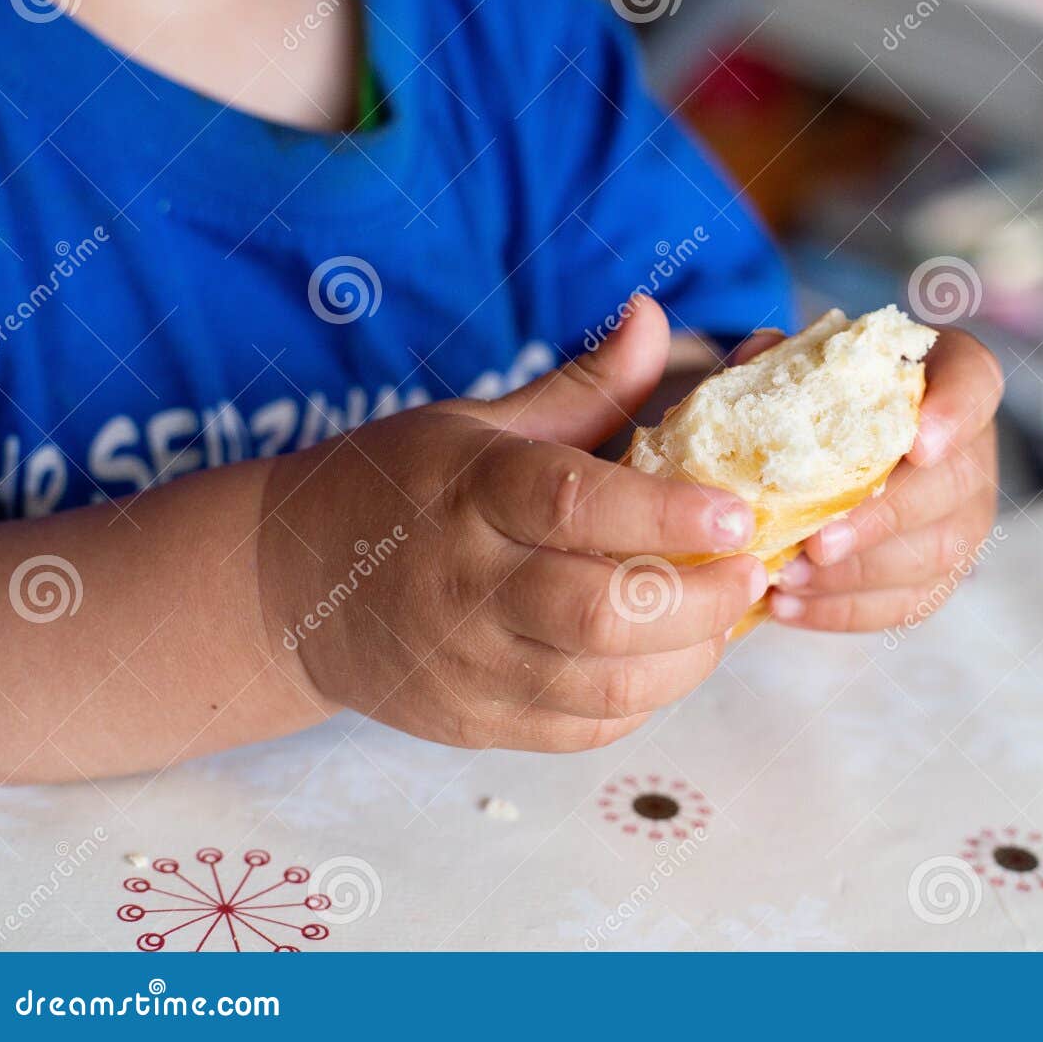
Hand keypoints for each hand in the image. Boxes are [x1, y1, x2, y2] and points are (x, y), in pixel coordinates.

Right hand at [258, 296, 766, 751]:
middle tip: (752, 571)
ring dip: (687, 659)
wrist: (289, 588)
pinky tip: (670, 660)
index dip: (666, 511)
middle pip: (599, 611)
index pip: (573, 503)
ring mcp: (467, 665)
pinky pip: (581, 729)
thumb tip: (652, 314)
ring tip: (724, 616)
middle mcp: (465, 583)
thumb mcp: (478, 424)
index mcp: (471, 490)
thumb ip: (581, 386)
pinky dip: (645, 701)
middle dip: (700, 600)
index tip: (738, 513)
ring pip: (601, 685)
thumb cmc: (399, 488)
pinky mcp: (474, 723)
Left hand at [746, 323, 1003, 631]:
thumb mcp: (808, 362)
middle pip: (952, 487)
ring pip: (935, 555)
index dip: (953, 415)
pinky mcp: (945, 573)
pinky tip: (787, 606)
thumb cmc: (830, 394)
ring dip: (856, 575)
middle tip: (819, 543)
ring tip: (786, 577)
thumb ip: (783, 358)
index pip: (974, 384)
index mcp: (951, 377)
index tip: (918, 446)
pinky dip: (844, 611)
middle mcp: (974, 450)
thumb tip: (757, 357)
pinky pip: (909, 602)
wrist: (843, 446)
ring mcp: (966, 517)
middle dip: (884, 520)